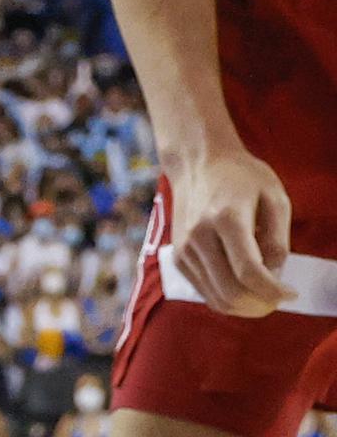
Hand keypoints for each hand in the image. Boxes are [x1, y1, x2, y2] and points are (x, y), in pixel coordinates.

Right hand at [168, 144, 293, 315]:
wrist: (197, 162)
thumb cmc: (242, 177)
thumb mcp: (275, 197)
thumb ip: (278, 239)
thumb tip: (273, 273)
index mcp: (226, 219)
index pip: (249, 273)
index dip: (275, 292)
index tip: (292, 292)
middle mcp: (199, 236)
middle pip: (232, 292)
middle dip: (262, 305)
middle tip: (278, 297)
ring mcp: (184, 248)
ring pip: (217, 299)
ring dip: (245, 307)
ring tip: (263, 295)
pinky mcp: (178, 256)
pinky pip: (205, 292)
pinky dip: (227, 299)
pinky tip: (243, 287)